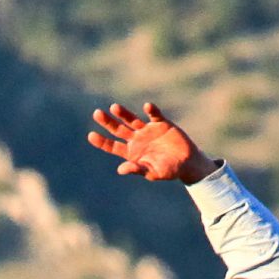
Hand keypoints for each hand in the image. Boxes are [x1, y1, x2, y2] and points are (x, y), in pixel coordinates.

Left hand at [87, 99, 213, 183]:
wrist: (187, 163)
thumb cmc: (169, 171)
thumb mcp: (153, 172)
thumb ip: (137, 169)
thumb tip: (120, 169)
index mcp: (133, 153)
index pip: (113, 147)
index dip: (102, 142)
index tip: (91, 135)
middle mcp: (137, 140)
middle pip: (118, 130)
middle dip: (108, 122)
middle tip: (96, 114)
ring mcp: (148, 130)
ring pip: (132, 120)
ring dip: (123, 113)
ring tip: (113, 107)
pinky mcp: (161, 123)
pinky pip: (154, 115)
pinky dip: (151, 110)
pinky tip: (147, 107)